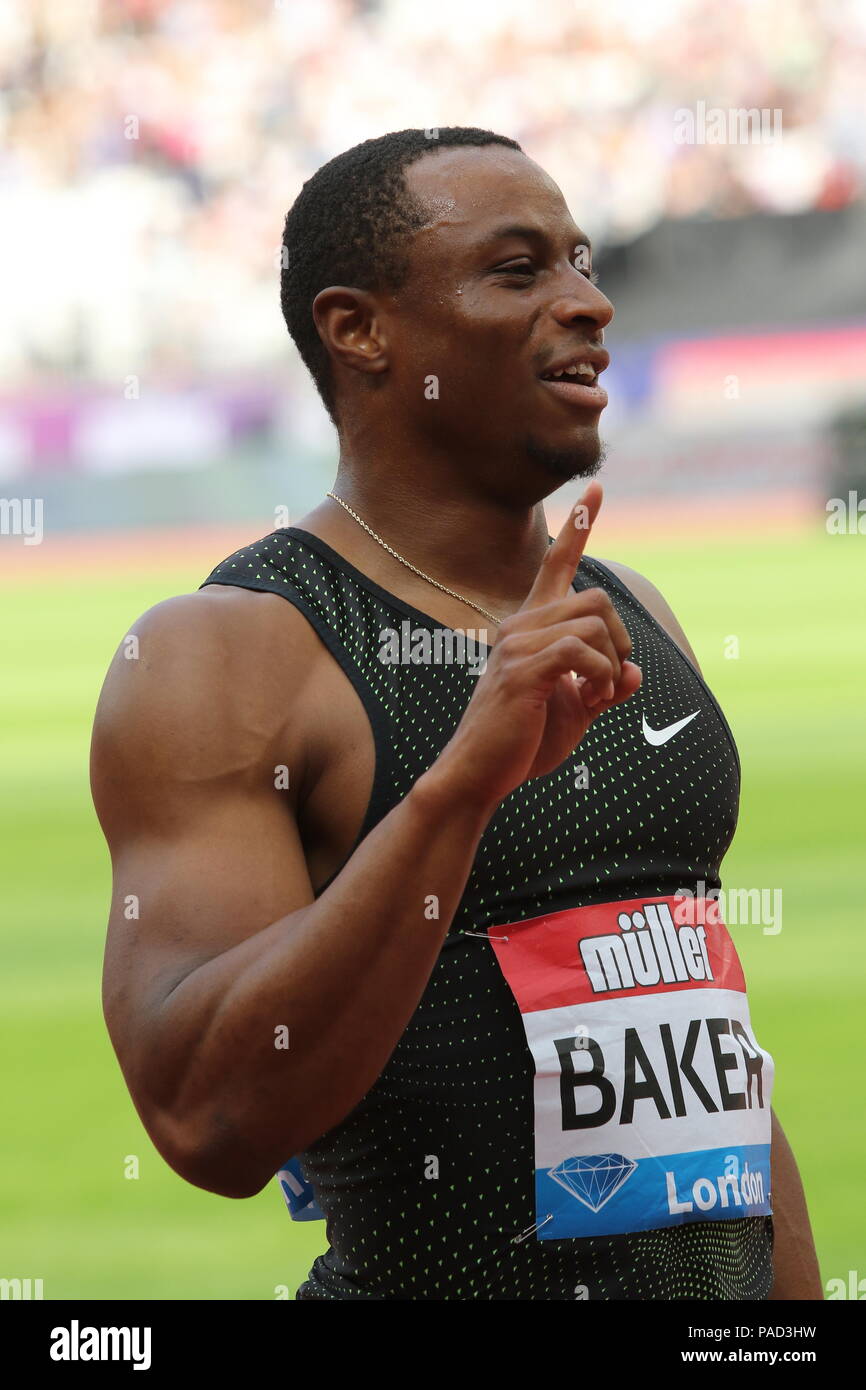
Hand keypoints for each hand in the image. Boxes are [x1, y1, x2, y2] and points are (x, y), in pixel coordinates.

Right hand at [435, 480, 641, 810]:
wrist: (479, 774)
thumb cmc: (522, 742)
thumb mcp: (576, 709)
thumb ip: (607, 686)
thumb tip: (637, 671)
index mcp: (529, 627)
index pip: (555, 563)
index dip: (579, 524)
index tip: (597, 487)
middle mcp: (519, 625)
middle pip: (597, 599)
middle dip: (621, 642)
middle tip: (611, 685)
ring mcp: (517, 644)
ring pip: (594, 625)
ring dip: (612, 667)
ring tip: (598, 700)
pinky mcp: (522, 669)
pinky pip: (583, 653)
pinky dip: (602, 679)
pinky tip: (590, 702)